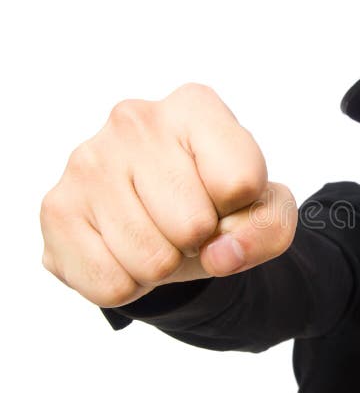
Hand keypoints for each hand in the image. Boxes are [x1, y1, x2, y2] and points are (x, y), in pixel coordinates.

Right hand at [41, 83, 296, 307]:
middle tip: (186, 221)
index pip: (240, 182)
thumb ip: (269, 227)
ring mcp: (88, 162)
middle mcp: (135, 121)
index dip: (242, 210)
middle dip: (200, 240)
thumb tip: (221, 254)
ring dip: (163, 265)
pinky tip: (124, 248)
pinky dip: (128, 283)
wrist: (159, 215)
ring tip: (157, 233)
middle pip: (194, 226)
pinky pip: (111, 285)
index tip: (226, 198)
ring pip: (151, 261)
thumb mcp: (264, 208)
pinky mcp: (56, 208)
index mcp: (194, 107)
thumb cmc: (214, 200)